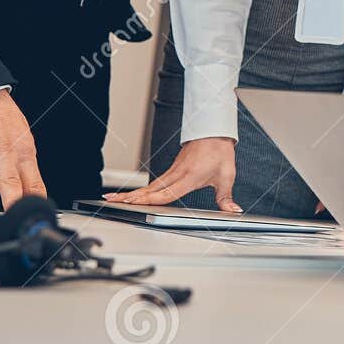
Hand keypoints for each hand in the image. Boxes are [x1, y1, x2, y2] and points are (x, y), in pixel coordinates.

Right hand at [0, 90, 45, 211]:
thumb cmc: (7, 123)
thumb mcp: (25, 144)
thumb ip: (28, 171)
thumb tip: (34, 197)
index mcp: (22, 154)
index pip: (33, 182)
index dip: (35, 200)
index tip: (36, 216)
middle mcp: (1, 155)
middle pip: (9, 181)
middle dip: (11, 201)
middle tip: (12, 219)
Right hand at [105, 138, 239, 211]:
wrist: (214, 131)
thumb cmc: (219, 151)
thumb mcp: (227, 175)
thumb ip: (226, 197)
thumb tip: (233, 211)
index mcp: (189, 177)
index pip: (166, 193)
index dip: (150, 200)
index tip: (134, 204)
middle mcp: (177, 174)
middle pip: (150, 189)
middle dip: (129, 197)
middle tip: (110, 201)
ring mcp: (172, 171)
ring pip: (149, 185)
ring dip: (131, 193)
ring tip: (113, 199)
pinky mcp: (172, 169)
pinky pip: (154, 182)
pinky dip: (141, 189)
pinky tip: (133, 196)